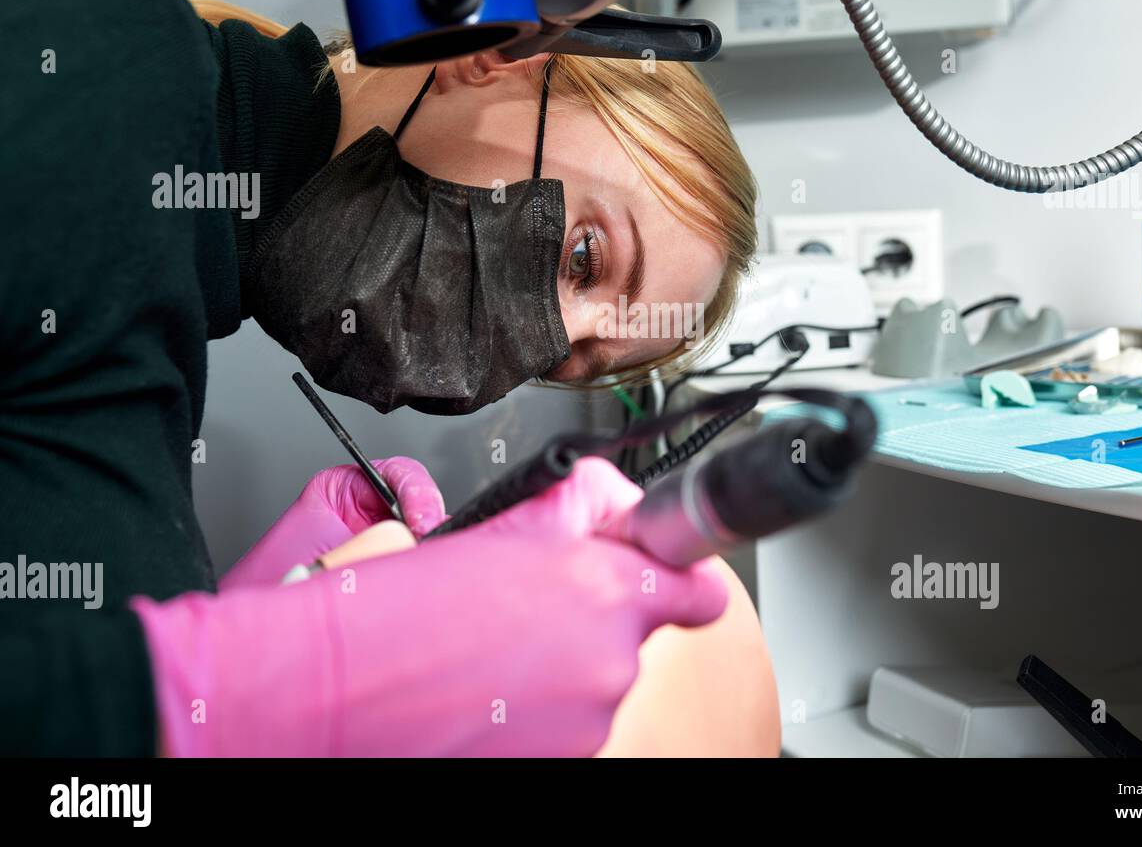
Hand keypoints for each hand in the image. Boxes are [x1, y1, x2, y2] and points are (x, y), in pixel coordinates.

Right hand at [131, 458, 727, 756]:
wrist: (312, 698)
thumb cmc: (381, 615)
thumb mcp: (484, 529)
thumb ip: (566, 509)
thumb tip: (601, 505)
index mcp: (599, 590)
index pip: (696, 587)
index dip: (673, 573)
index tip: (654, 568)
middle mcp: (605, 665)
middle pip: (632, 633)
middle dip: (589, 616)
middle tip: (520, 606)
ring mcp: (582, 727)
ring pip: (594, 682)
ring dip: (556, 666)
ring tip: (481, 653)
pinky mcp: (552, 769)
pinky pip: (562, 727)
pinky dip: (531, 712)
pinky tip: (475, 694)